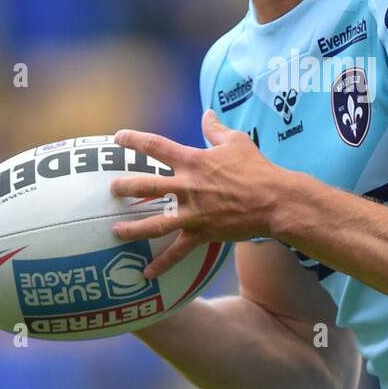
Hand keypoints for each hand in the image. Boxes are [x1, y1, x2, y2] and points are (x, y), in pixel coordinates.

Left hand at [111, 109, 285, 277]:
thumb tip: (207, 113)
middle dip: (125, 186)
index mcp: (194, 160)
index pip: (157, 147)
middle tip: (112, 189)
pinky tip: (146, 275)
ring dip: (132, 228)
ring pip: (155, 222)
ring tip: (116, 231)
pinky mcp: (203, 232)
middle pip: (147, 185)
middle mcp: (188, 186)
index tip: (118, 138)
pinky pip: (178, 252)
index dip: (135, 140)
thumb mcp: (237, 141)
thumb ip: (216, 129)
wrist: (275, 200)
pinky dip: (162, 264)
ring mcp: (194, 212)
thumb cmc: (257, 168)